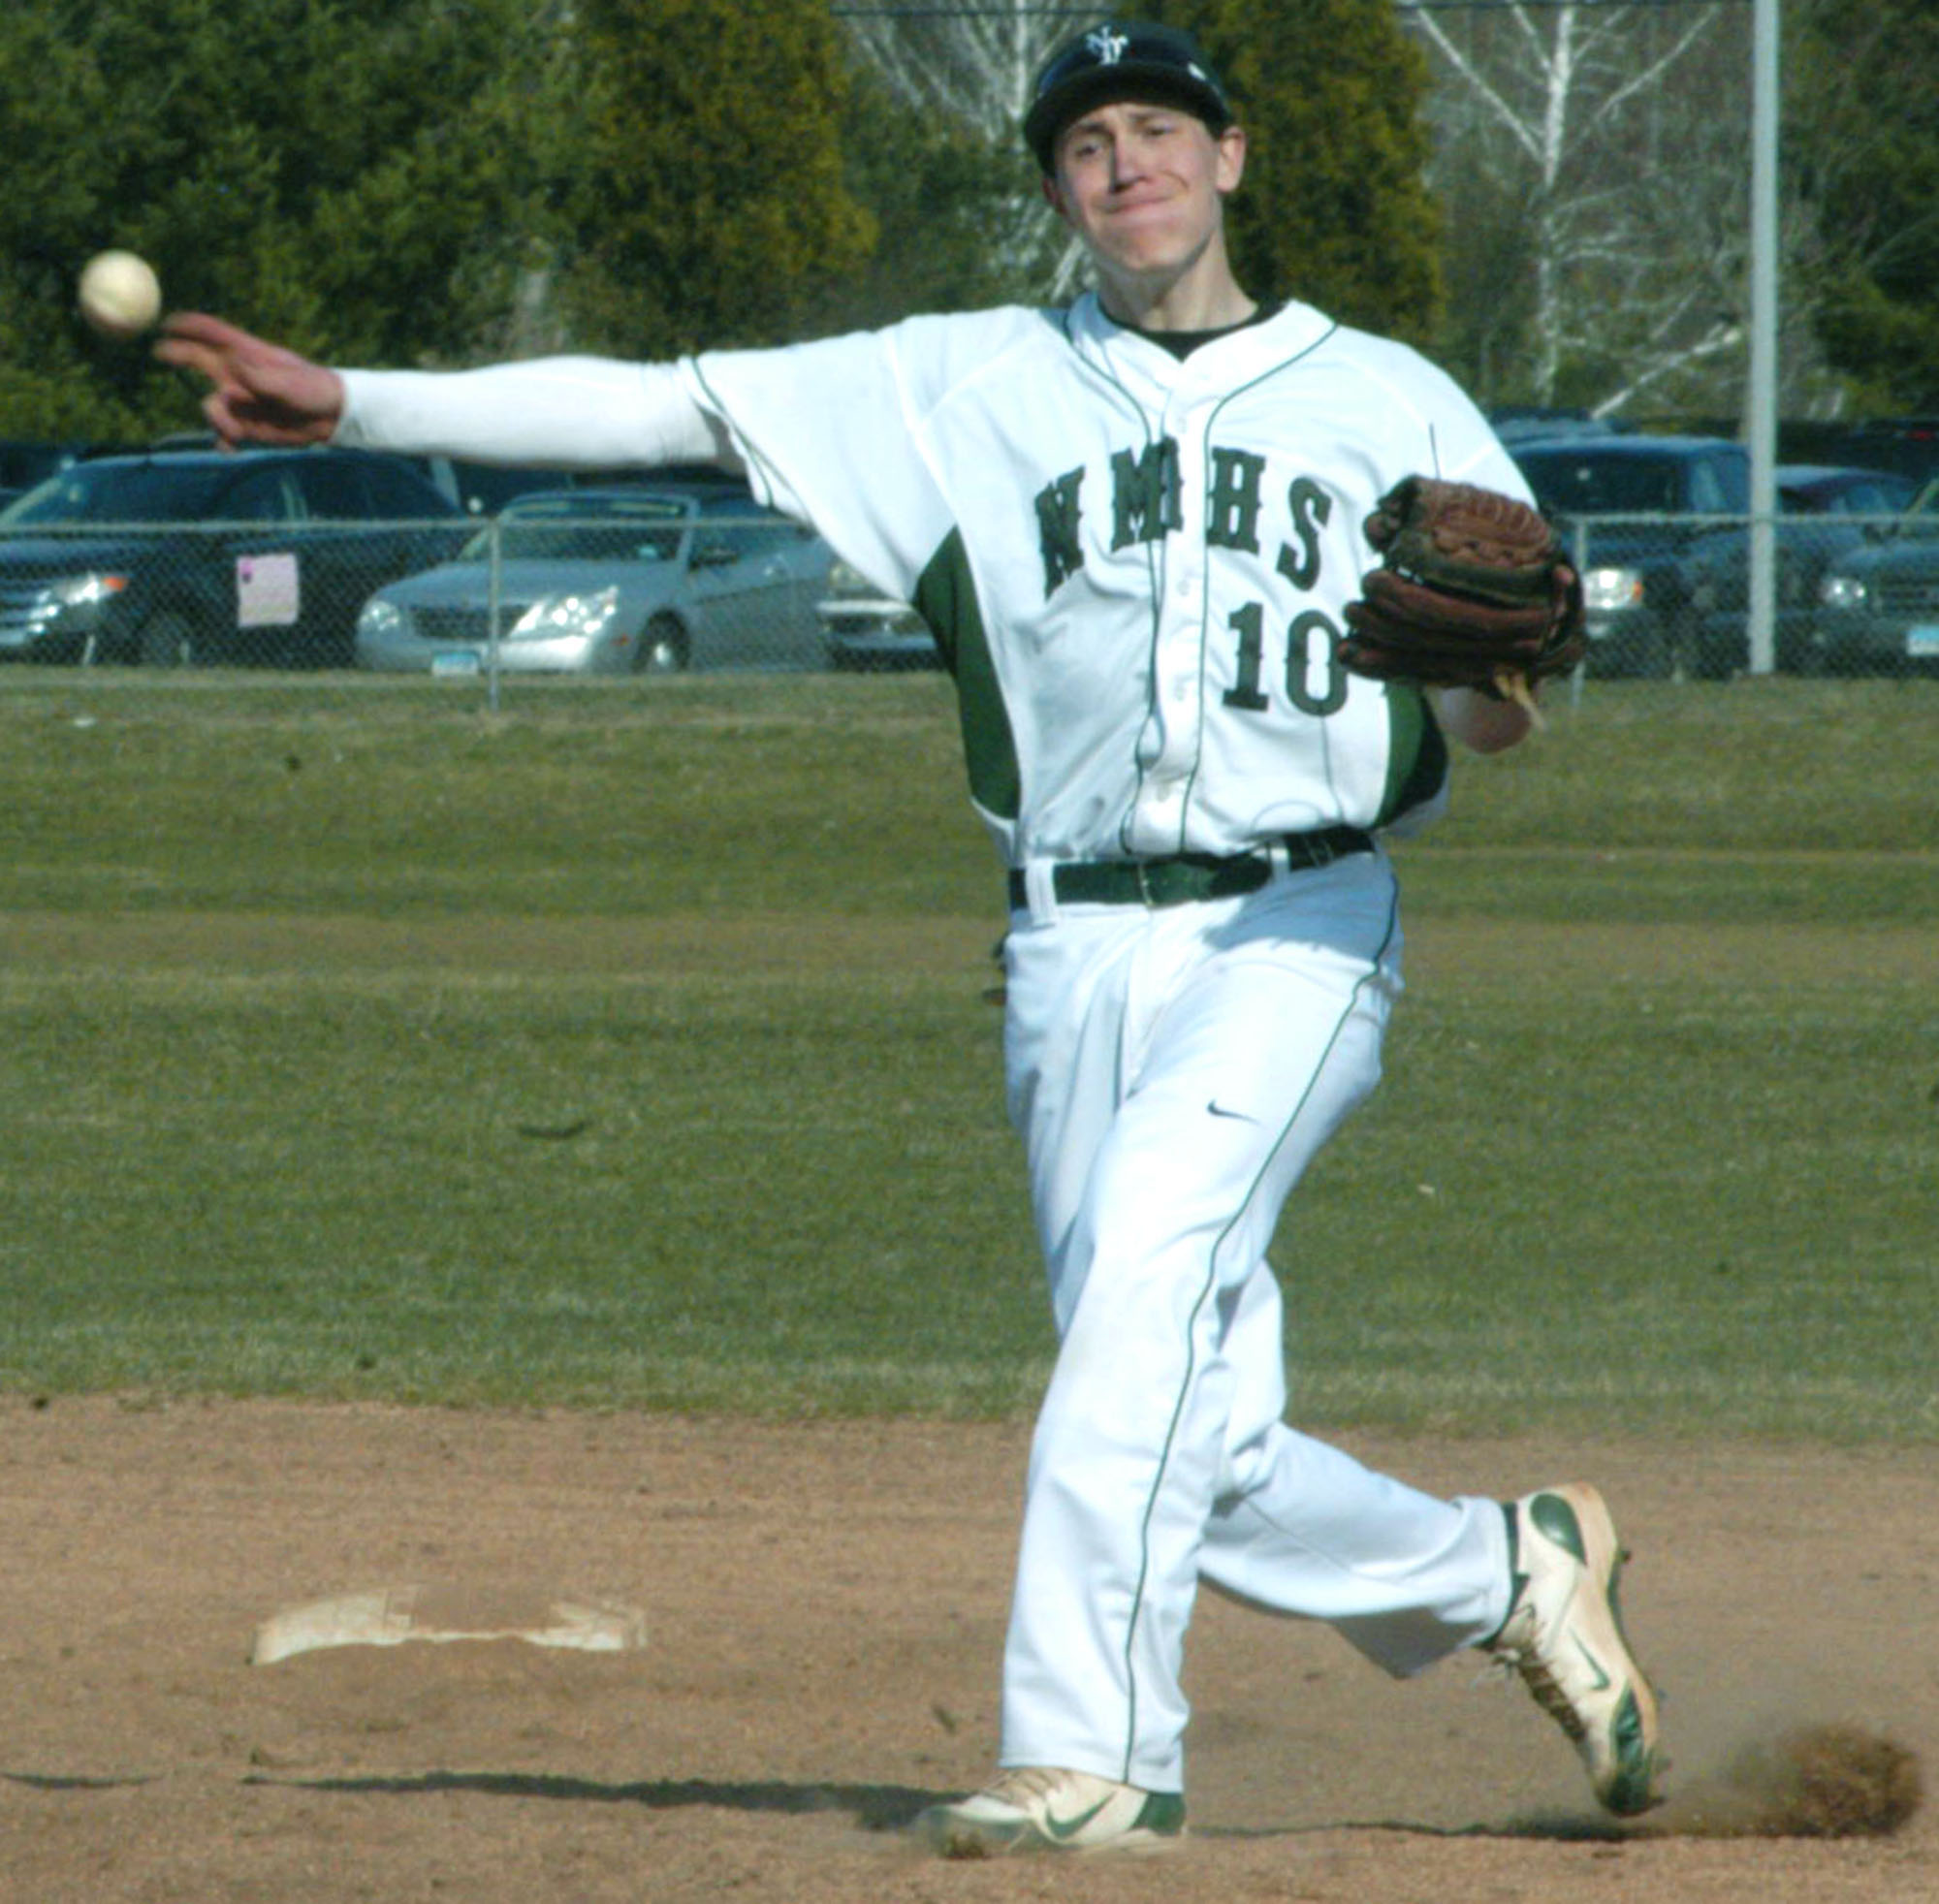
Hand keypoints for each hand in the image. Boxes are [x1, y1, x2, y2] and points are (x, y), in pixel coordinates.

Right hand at [154, 313, 345, 448]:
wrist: (330, 418)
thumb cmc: (313, 390)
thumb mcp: (288, 383)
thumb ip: (259, 376)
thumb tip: (233, 362)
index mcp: (247, 355)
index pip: (213, 333)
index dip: (189, 325)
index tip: (166, 322)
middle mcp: (237, 374)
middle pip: (198, 359)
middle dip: (178, 354)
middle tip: (159, 353)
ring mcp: (239, 400)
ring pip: (211, 407)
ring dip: (218, 420)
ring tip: (236, 433)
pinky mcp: (245, 424)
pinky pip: (224, 433)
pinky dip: (224, 441)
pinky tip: (230, 449)